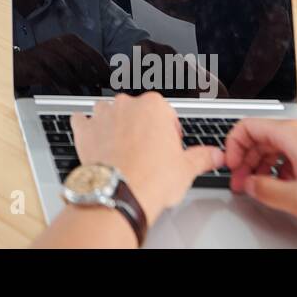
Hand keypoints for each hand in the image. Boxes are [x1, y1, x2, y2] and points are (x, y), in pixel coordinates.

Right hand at [14, 34, 112, 96]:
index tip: (110, 83)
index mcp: (70, 40)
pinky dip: (57, 86)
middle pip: (80, 60)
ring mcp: (44, 52)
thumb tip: (105, 81)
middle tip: (97, 91)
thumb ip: (84, 69)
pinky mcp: (33, 63)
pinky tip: (63, 94)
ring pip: (65, 68)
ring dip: (75, 84)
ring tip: (82, 95)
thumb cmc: (48, 66)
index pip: (93, 54)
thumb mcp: (68, 63)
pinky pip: (48, 76)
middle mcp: (59, 42)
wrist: (19, 65)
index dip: (103, 70)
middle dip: (91, 78)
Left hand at [69, 92, 222, 221]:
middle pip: (137, 111)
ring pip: (109, 112)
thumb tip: (215, 155)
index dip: (169, 131)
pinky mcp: (84, 129)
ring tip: (122, 149)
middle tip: (148, 152)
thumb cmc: (151, 178)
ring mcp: (103, 115)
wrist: (120, 191)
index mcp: (154, 106)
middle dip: (142, 128)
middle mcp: (126, 105)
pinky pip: (82, 120)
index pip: (165, 113)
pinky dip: (87, 128)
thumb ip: (203, 157)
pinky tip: (94, 140)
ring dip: (114, 125)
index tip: (169, 145)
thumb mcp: (186, 168)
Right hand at [224, 118, 296, 241]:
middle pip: (261, 135)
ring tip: (260, 188)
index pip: (247, 126)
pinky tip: (285, 187)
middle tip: (242, 183)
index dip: (232, 147)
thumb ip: (267, 190)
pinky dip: (281, 168)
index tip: (230, 167)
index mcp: (295, 135)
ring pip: (277, 146)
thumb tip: (250, 184)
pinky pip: (294, 154)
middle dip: (246, 159)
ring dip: (262, 165)